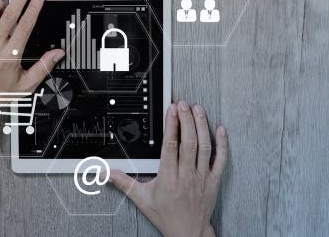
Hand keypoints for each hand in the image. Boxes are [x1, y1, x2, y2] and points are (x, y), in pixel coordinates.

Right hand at [109, 101, 227, 236]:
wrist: (188, 233)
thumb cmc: (167, 216)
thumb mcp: (142, 199)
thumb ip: (124, 182)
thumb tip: (106, 172)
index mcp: (168, 178)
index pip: (170, 147)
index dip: (171, 126)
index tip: (171, 111)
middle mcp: (187, 176)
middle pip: (188, 143)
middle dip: (186, 120)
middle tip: (183, 104)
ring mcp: (202, 177)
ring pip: (204, 147)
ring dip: (202, 126)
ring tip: (197, 110)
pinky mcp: (214, 180)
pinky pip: (221, 160)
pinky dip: (222, 143)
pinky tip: (220, 129)